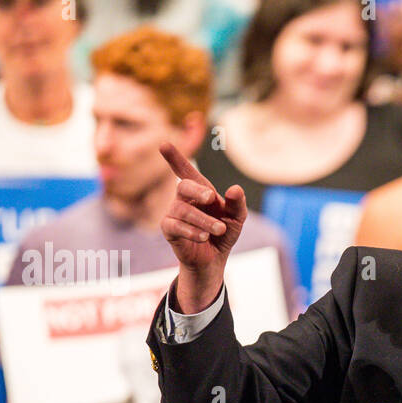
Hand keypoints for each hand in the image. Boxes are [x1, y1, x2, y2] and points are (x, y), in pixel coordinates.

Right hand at [159, 142, 245, 310]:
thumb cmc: (224, 232)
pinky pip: (175, 225)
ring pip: (183, 210)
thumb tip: (235, 189)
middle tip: (211, 198)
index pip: (186, 171)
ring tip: (219, 229)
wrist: (215, 258)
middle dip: (197, 191)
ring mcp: (174, 213)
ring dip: (204, 220)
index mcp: (200, 190)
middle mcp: (184, 198)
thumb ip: (237, 203)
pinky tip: (203, 237)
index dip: (175, 158)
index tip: (164, 144)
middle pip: (184, 186)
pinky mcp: (169, 229)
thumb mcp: (237, 218)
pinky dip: (192, 231)